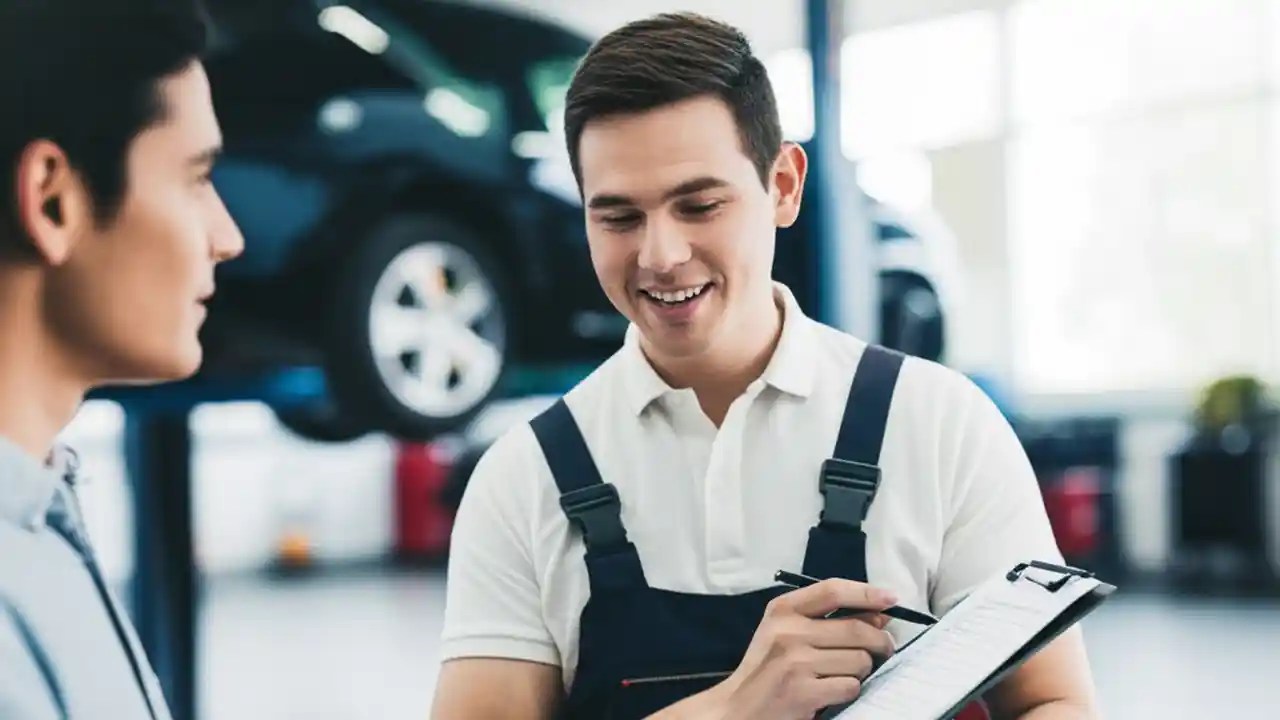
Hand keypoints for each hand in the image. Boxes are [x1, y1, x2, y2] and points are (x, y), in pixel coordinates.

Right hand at [716, 578, 897, 719]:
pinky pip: (850, 686)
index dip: (866, 593)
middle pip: (856, 628)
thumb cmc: (766, 670)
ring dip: (862, 670)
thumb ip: (824, 620)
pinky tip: (833, 691)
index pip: (832, 590)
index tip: (891, 599)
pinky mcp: (803, 692)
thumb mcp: (784, 633)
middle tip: (884, 648)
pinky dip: (849, 690)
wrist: (738, 709)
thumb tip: (878, 614)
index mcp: (781, 610)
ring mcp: (795, 662)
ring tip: (845, 673)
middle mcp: (787, 632)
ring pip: (858, 660)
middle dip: (880, 640)